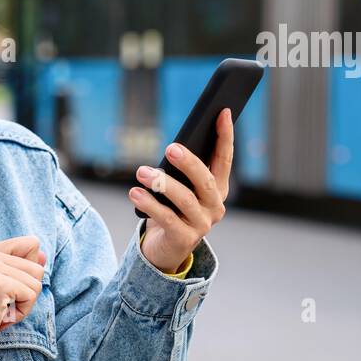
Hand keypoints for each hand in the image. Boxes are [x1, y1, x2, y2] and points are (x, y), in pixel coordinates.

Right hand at [0, 235, 46, 346]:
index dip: (30, 267)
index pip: (31, 243)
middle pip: (37, 268)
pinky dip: (21, 312)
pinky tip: (2, 316)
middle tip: (2, 303)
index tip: (9, 285)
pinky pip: (31, 296)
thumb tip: (44, 257)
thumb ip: (22, 267)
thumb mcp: (0, 284)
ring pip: (37, 283)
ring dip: (24, 304)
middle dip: (26, 292)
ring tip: (1, 309)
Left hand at [129, 107, 233, 272]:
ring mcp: (202, 224)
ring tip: (142, 172)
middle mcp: (215, 206)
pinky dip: (150, 204)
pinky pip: (166, 218)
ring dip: (162, 184)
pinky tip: (135, 192)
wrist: (166, 249)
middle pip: (205, 180)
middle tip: (170, 147)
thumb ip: (183, 171)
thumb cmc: (172, 209)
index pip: (224, 158)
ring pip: (184, 199)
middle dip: (189, 162)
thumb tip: (174, 147)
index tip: (222, 112)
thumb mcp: (181, 188)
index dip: (225, 136)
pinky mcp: (184, 238)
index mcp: (218, 189)